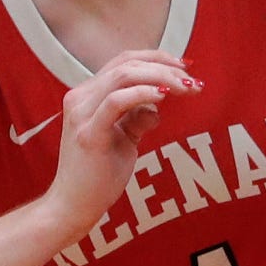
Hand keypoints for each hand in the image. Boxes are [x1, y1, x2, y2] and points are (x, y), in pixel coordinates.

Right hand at [40, 49, 199, 246]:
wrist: (73, 206)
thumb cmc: (97, 176)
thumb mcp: (124, 140)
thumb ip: (137, 118)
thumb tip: (157, 105)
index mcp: (88, 95)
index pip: (124, 61)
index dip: (156, 58)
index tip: (185, 68)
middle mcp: (81, 97)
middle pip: (127, 63)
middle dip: (165, 67)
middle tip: (193, 81)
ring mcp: (82, 114)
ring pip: (124, 76)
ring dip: (161, 78)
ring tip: (185, 89)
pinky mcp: (88, 133)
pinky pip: (117, 101)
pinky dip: (143, 93)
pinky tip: (163, 97)